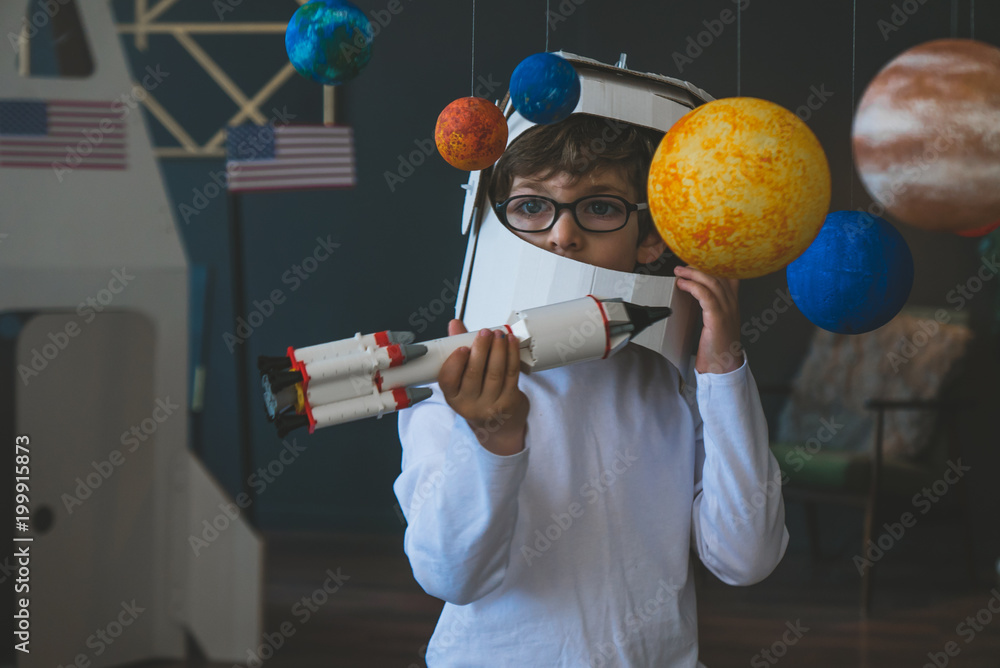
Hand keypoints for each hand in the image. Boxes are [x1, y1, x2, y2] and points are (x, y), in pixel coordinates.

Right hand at [438, 319, 529, 455]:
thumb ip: (458, 349)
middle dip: (481, 349)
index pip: (447, 380)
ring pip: (495, 372)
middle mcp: (470, 404)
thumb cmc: (477, 395)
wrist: (498, 424)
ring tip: (499, 334)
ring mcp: (491, 405)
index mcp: (453, 396)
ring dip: (498, 349)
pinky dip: (512, 355)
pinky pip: (512, 374)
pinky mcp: (510, 401)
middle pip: (474, 374)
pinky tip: (511, 343)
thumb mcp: (462, 378)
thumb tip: (455, 324)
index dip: (455, 363)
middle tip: (484, 332)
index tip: (462, 348)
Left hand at [673, 265, 743, 374]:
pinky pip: (705, 295)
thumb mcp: (716, 322)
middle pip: (718, 275)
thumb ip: (711, 306)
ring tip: (679, 272)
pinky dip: (692, 286)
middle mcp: (732, 303)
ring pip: (712, 282)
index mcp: (732, 303)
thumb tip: (696, 293)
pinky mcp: (718, 318)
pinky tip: (682, 284)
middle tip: (682, 265)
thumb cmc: (717, 346)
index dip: (714, 264)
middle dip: (699, 266)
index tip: (698, 260)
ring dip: (692, 274)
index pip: (729, 275)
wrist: (723, 366)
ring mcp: (727, 309)